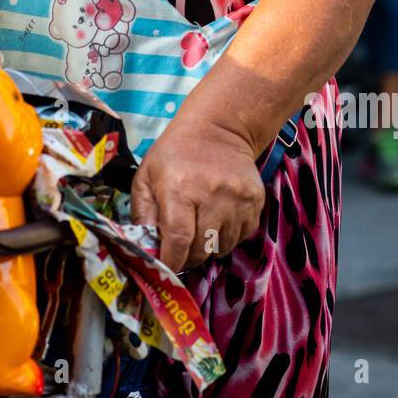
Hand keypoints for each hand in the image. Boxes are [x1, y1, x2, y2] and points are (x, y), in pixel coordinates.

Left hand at [130, 118, 265, 272]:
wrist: (218, 129)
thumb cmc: (175, 154)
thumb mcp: (146, 176)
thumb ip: (142, 212)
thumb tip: (144, 246)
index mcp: (179, 189)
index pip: (178, 240)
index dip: (172, 260)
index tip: (166, 267)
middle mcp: (212, 195)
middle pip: (201, 249)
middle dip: (188, 257)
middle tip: (180, 248)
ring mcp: (237, 199)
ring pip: (222, 247)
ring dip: (208, 247)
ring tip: (199, 228)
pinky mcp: (255, 201)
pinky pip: (241, 236)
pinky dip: (227, 236)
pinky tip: (217, 220)